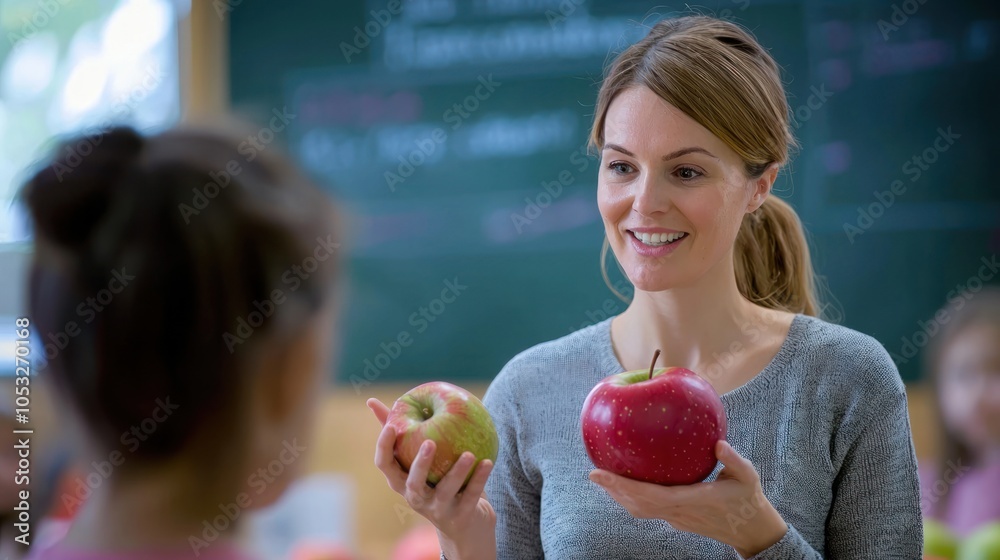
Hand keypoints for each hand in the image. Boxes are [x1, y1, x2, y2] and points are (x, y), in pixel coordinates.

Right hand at [368, 398, 496, 559]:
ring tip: (469, 454)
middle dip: (420, 464)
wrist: (466, 525)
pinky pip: (471, 496)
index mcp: (401, 481)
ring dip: (457, 472)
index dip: (384, 447)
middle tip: (430, 442)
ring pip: (445, 491)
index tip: (391, 425)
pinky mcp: (460, 517)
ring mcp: (438, 509)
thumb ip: (401, 432)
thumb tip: (371, 401)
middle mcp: (416, 498)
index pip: (385, 465)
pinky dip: (479, 479)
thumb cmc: (436, 481)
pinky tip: (487, 461)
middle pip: (413, 483)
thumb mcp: (418, 459)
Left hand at [589, 440, 787, 556]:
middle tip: (592, 474)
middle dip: (614, 490)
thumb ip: (734, 460)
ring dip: (619, 496)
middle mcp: (680, 513)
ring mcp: (676, 519)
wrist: (751, 531)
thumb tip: (718, 442)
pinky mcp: (676, 520)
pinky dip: (631, 499)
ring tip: (602, 479)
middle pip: (639, 506)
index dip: (627, 487)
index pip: (654, 497)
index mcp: (694, 500)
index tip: (604, 474)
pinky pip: (648, 510)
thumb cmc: (749, 499)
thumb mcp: (747, 477)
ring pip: (640, 511)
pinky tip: (624, 484)